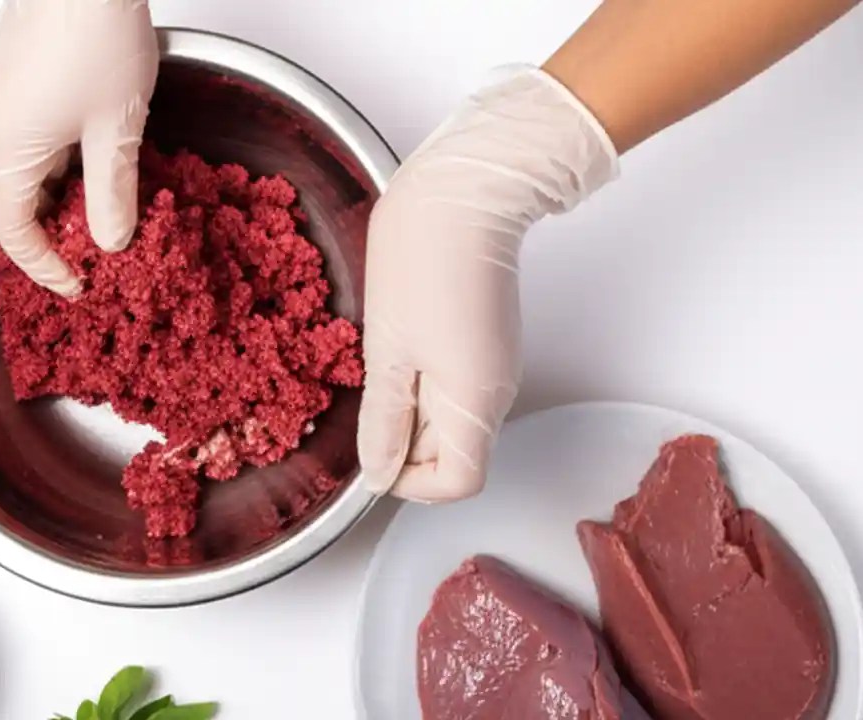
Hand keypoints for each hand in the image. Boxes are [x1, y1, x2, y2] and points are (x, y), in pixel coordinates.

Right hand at [0, 0, 158, 295]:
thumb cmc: (97, 36)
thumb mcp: (117, 129)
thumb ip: (111, 192)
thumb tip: (111, 241)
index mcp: (6, 151)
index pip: (14, 232)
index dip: (45, 266)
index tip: (76, 282)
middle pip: (10, 198)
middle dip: (53, 228)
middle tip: (95, 244)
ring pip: (15, 162)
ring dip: (53, 188)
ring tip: (100, 197)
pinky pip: (16, 128)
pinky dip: (47, 152)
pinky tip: (88, 145)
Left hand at [357, 67, 617, 502]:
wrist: (462, 189)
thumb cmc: (421, 263)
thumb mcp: (386, 352)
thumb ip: (384, 420)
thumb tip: (380, 476)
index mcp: (474, 402)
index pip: (459, 483)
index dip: (412, 483)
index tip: (374, 454)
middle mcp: (495, 390)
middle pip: (455, 452)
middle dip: (406, 444)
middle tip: (367, 402)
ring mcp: (494, 362)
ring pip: (451, 417)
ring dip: (411, 409)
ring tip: (381, 365)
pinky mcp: (485, 337)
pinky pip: (455, 382)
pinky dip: (422, 380)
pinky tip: (399, 344)